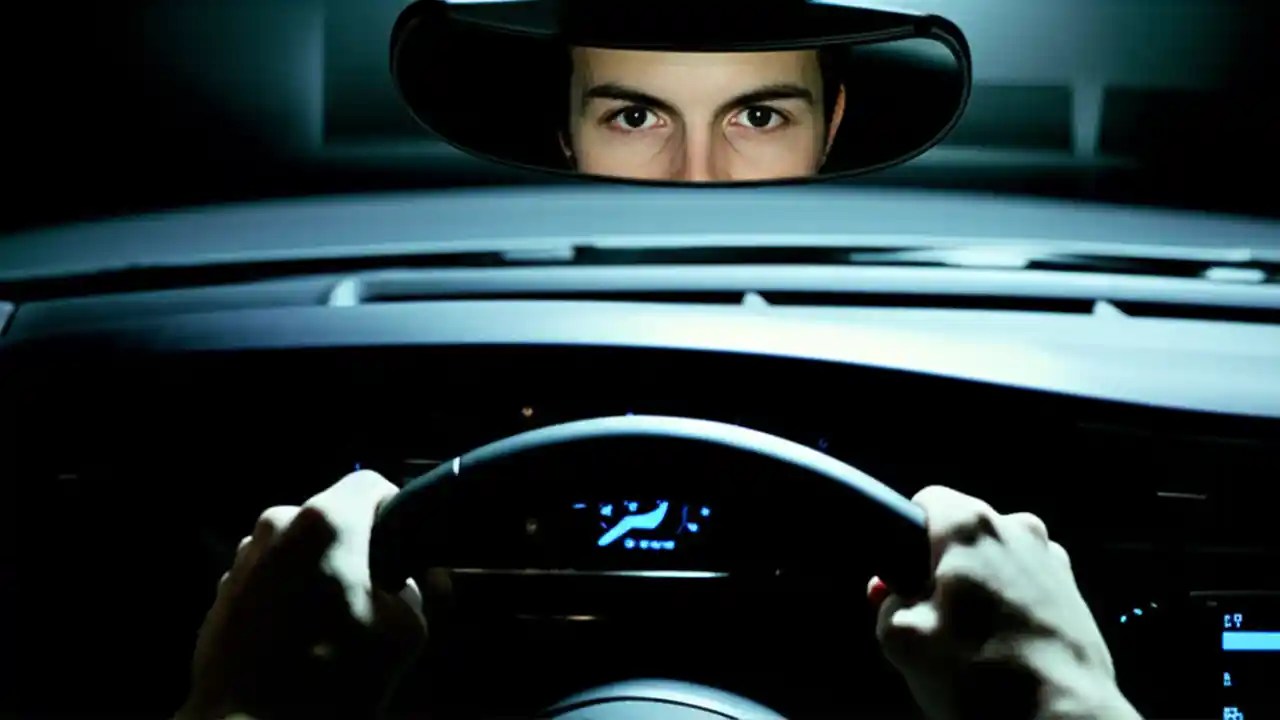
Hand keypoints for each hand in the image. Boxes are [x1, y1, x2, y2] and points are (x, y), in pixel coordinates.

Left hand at [177, 471, 426, 719]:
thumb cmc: (331, 677)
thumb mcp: (405, 634)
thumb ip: (419, 592)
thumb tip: (417, 580)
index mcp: (326, 522)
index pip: (371, 483)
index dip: (393, 512)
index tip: (402, 548)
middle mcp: (277, 526)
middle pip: (330, 517)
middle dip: (353, 548)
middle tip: (371, 596)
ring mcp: (243, 559)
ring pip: (295, 548)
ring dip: (316, 572)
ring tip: (331, 623)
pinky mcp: (222, 593)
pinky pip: (266, 578)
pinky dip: (285, 597)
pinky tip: (297, 639)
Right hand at [869, 486, 1140, 719]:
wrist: (1062, 718)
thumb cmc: (984, 676)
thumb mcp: (901, 639)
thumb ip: (886, 603)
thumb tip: (893, 597)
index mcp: (971, 526)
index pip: (925, 500)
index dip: (904, 537)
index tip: (898, 574)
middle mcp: (1017, 530)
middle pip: (963, 533)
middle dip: (940, 567)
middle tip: (926, 615)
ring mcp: (1052, 561)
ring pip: (997, 560)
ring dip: (978, 587)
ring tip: (967, 639)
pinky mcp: (1074, 594)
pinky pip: (1027, 585)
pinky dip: (1010, 606)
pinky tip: (1000, 647)